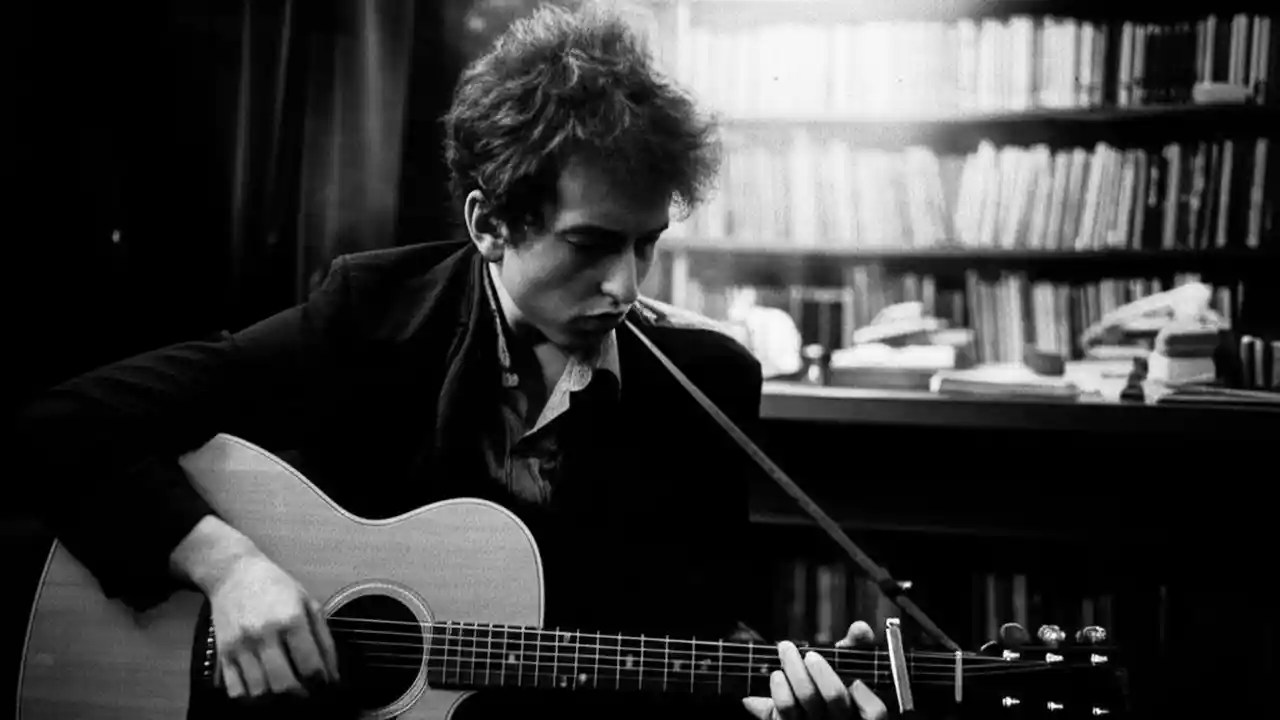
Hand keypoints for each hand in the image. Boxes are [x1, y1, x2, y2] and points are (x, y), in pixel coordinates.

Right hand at [207, 551, 339, 699]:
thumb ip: (323, 639)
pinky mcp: (223, 653)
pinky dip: (251, 697)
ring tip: (284, 688)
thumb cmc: (276, 585)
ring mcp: (240, 646)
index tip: (324, 683)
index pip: (310, 666)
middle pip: (284, 685)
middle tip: (306, 691)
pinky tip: (262, 687)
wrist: (233, 572)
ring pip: (259, 692)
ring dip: (276, 698)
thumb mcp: (308, 602)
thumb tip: (333, 674)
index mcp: (291, 619)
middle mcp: (264, 634)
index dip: (322, 682)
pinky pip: (236, 690)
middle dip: (300, 695)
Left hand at [742, 621, 886, 719]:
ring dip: (795, 668)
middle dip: (822, 669)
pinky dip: (779, 687)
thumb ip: (855, 647)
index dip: (867, 697)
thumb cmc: (826, 684)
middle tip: (810, 655)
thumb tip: (860, 628)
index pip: (875, 712)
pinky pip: (785, 706)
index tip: (856, 679)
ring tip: (787, 651)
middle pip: (835, 697)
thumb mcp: (843, 666)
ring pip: (807, 697)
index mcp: (857, 709)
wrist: (795, 705)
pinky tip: (778, 675)